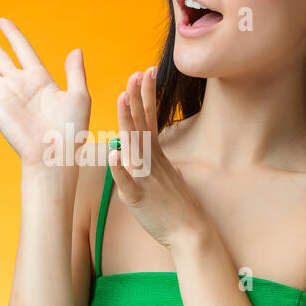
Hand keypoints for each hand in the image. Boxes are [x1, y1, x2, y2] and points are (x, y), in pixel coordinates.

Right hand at [0, 18, 90, 169]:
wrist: (54, 153)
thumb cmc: (71, 129)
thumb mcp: (79, 96)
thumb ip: (75, 72)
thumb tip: (76, 50)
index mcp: (39, 77)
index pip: (22, 48)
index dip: (12, 34)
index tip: (1, 21)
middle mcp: (19, 83)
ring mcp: (5, 94)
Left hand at [109, 65, 206, 249]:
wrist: (191, 232)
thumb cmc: (178, 208)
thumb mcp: (169, 178)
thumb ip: (159, 164)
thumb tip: (155, 155)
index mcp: (156, 156)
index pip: (149, 119)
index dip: (146, 95)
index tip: (145, 72)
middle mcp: (151, 162)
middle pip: (142, 124)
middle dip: (137, 97)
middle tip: (135, 73)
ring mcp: (145, 178)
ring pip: (134, 145)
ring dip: (127, 122)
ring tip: (121, 98)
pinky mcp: (138, 198)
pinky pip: (128, 182)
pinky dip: (120, 170)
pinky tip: (114, 155)